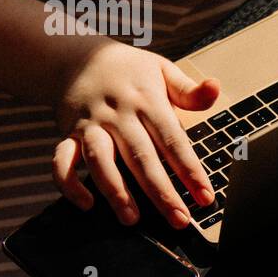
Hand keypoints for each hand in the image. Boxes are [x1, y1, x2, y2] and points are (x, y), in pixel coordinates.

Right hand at [52, 41, 219, 226]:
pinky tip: (86, 204)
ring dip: (116, 191)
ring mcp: (91, 125)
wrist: (75, 56)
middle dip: (161, 192)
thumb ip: (188, 89)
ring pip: (100, 161)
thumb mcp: (162, 70)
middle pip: (141, 158)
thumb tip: (215, 88)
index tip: (205, 197)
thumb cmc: (129, 70)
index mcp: (148, 101)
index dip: (190, 171)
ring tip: (132, 220)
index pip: (173, 141)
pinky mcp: (67, 133)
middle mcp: (119, 115)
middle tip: (179, 220)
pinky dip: (68, 183)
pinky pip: (62, 160)